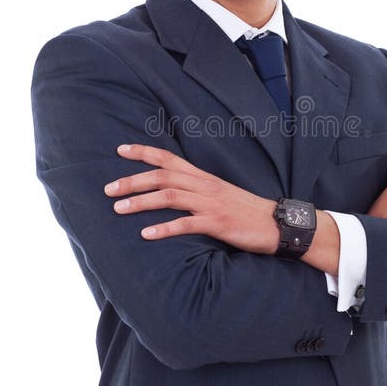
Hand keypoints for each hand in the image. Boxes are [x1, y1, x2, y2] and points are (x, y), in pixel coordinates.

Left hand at [104, 144, 279, 253]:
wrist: (278, 224)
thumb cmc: (247, 211)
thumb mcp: (220, 194)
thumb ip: (197, 190)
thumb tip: (171, 192)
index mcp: (204, 177)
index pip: (169, 158)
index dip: (144, 152)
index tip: (120, 150)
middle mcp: (205, 186)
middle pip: (162, 176)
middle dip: (132, 180)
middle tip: (108, 189)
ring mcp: (211, 204)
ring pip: (169, 197)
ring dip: (141, 202)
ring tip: (118, 209)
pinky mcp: (218, 223)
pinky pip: (186, 224)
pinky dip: (165, 229)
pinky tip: (147, 235)